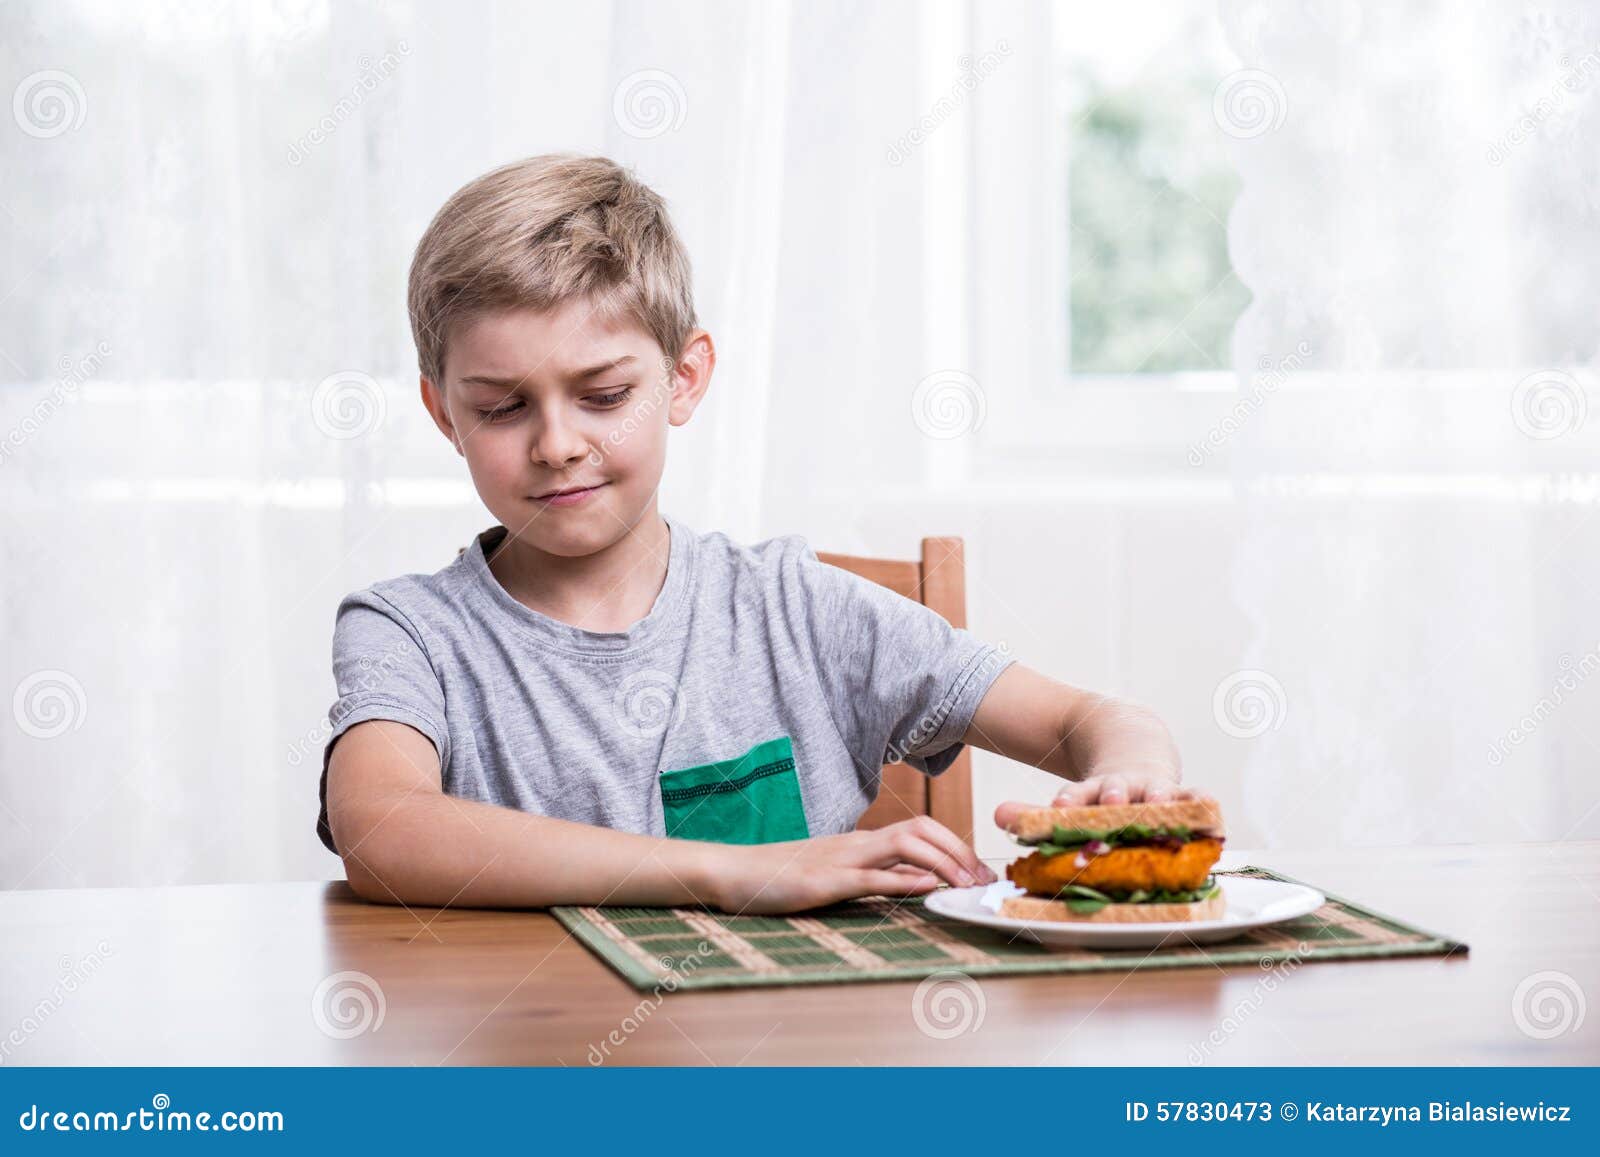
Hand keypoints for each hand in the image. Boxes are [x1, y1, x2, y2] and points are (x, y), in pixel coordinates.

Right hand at [708, 816, 998, 914]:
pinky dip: (903, 880)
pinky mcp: (826, 880)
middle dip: (960, 852)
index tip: (980, 872)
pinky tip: (926, 888)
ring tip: (966, 885)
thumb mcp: (838, 873)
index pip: (921, 829)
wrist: (735, 872)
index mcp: (863, 841)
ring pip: (904, 846)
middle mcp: (858, 843)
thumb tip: (920, 881)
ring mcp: (842, 859)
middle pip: (922, 830)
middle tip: (985, 881)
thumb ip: (877, 875)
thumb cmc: (784, 876)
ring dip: (943, 863)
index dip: (956, 845)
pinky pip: (871, 876)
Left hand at [993, 770, 1205, 832]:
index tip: (1059, 806)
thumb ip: (1032, 814)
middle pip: (1119, 793)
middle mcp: (1126, 789)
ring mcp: (1156, 791)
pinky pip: (1197, 801)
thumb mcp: (1071, 798)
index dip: (1070, 800)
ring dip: (1158, 802)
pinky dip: (1205, 808)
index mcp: (1094, 791)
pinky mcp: (1182, 795)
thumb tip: (996, 817)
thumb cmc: (1103, 792)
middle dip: (1115, 798)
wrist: (1135, 748)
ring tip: (1160, 809)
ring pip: (1157, 794)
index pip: (1079, 795)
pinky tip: (1216, 823)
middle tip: (1113, 802)